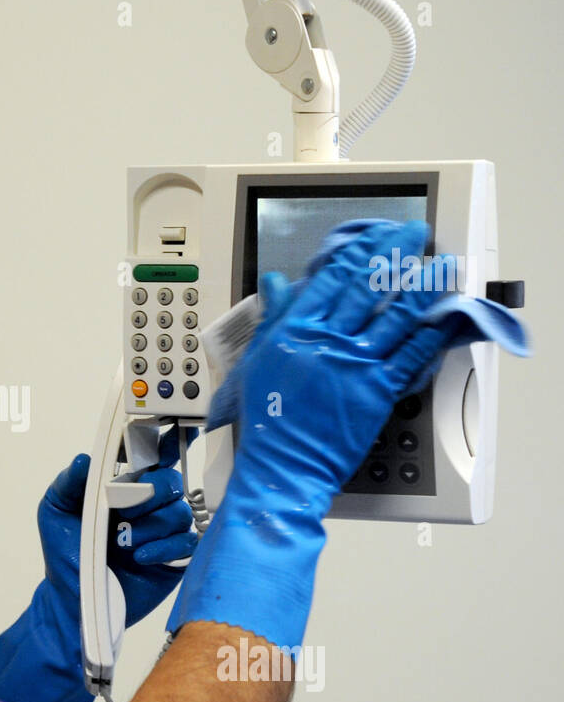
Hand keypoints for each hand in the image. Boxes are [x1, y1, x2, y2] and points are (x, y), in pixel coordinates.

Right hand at [166, 218, 455, 652]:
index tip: (372, 235)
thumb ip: (272, 319)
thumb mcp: (255, 363)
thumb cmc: (265, 422)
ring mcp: (353, 366)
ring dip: (421, 286)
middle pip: (366, 288)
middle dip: (394, 256)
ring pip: (395, 316)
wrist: (281, 467)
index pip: (329, 280)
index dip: (355, 253)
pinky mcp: (375, 392)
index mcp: (293, 332)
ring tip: (441, 264)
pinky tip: (445, 315)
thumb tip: (279, 284)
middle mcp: (325, 342)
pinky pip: (409, 355)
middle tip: (414, 234)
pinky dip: (430, 334)